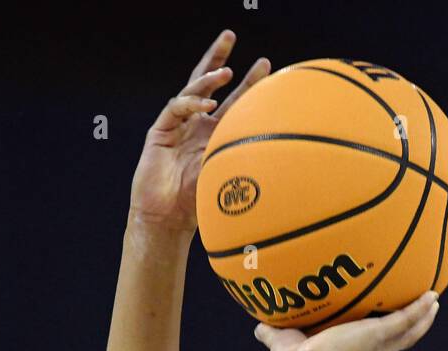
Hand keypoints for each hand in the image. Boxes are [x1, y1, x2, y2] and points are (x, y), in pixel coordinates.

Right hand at [129, 30, 270, 232]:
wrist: (169, 219)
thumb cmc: (199, 205)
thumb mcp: (231, 179)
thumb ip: (249, 164)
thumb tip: (287, 159)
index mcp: (215, 134)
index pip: (233, 99)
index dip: (248, 82)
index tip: (268, 66)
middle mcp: (196, 124)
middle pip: (208, 81)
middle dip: (219, 57)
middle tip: (232, 35)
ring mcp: (178, 125)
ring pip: (192, 88)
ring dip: (209, 77)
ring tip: (227, 71)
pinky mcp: (161, 131)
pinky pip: (177, 107)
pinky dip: (192, 102)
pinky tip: (207, 104)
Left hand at [254, 292, 440, 350]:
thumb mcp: (283, 343)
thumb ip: (273, 335)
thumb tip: (257, 329)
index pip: (370, 350)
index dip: (380, 344)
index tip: (384, 335)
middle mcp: (365, 350)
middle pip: (396, 343)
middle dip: (409, 331)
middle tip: (420, 315)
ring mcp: (374, 343)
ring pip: (408, 333)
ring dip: (422, 319)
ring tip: (434, 302)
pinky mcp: (377, 334)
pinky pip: (406, 320)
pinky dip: (420, 310)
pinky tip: (432, 296)